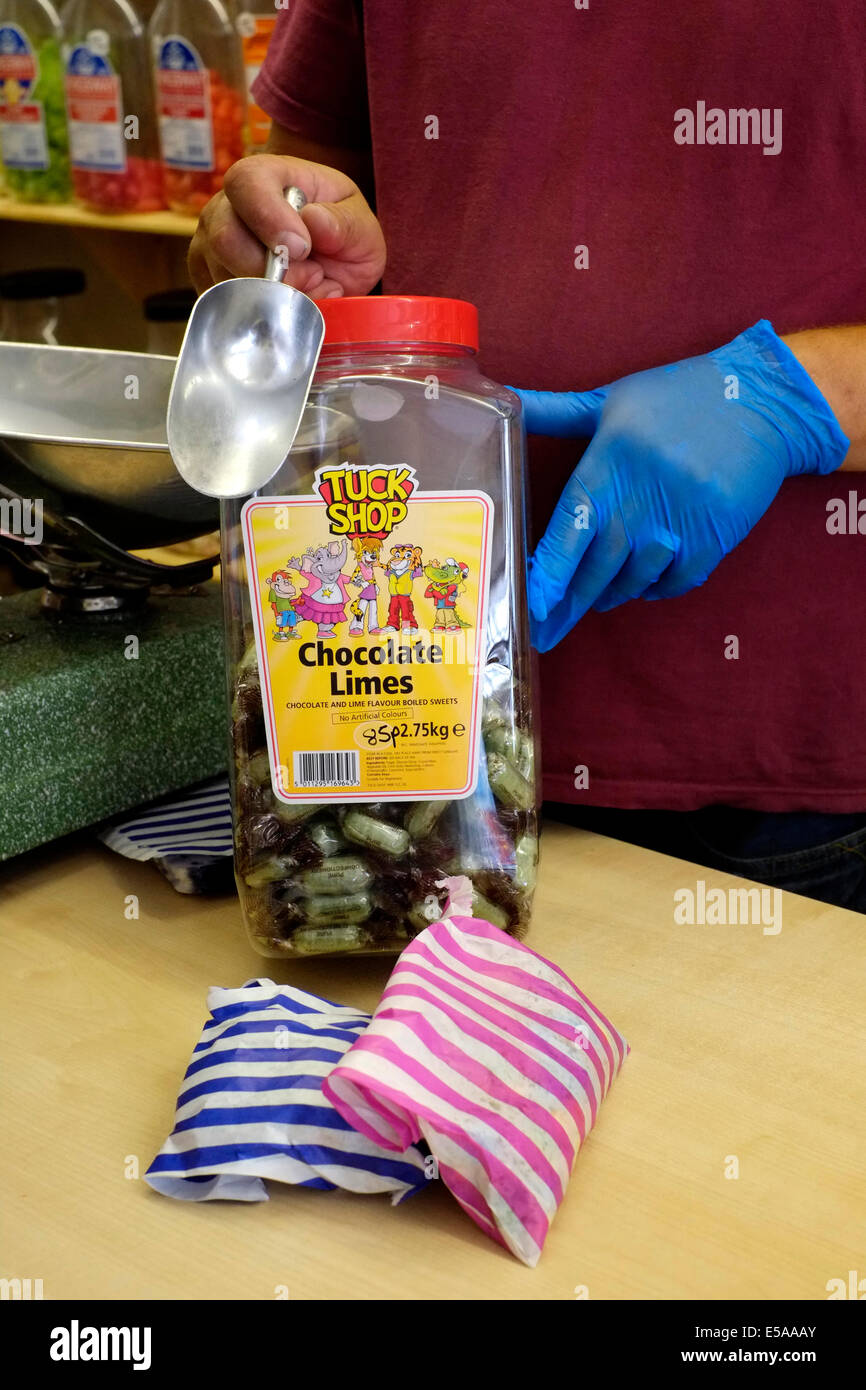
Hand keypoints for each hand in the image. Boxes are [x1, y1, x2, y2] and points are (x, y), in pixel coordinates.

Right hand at [188, 154, 385, 297]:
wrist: (330, 262)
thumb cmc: (341, 232)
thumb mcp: (361, 226)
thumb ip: (344, 223)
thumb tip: (313, 220)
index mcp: (265, 176)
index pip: (246, 184)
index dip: (270, 218)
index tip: (302, 248)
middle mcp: (225, 207)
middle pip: (226, 240)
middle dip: (275, 272)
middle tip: (314, 275)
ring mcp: (210, 246)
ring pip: (227, 280)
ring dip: (276, 295)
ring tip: (308, 284)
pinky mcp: (209, 282)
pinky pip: (226, 306)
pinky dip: (264, 312)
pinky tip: (290, 300)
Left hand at [513, 320, 848, 650]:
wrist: (762, 400)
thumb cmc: (676, 397)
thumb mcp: (611, 399)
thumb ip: (555, 411)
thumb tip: (504, 399)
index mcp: (611, 459)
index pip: (569, 527)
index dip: (549, 572)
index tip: (533, 606)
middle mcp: (644, 493)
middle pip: (599, 564)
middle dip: (573, 599)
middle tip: (550, 627)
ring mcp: (682, 518)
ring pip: (636, 577)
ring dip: (615, 592)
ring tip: (602, 595)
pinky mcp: (715, 535)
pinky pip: (677, 580)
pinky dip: (657, 588)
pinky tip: (646, 581)